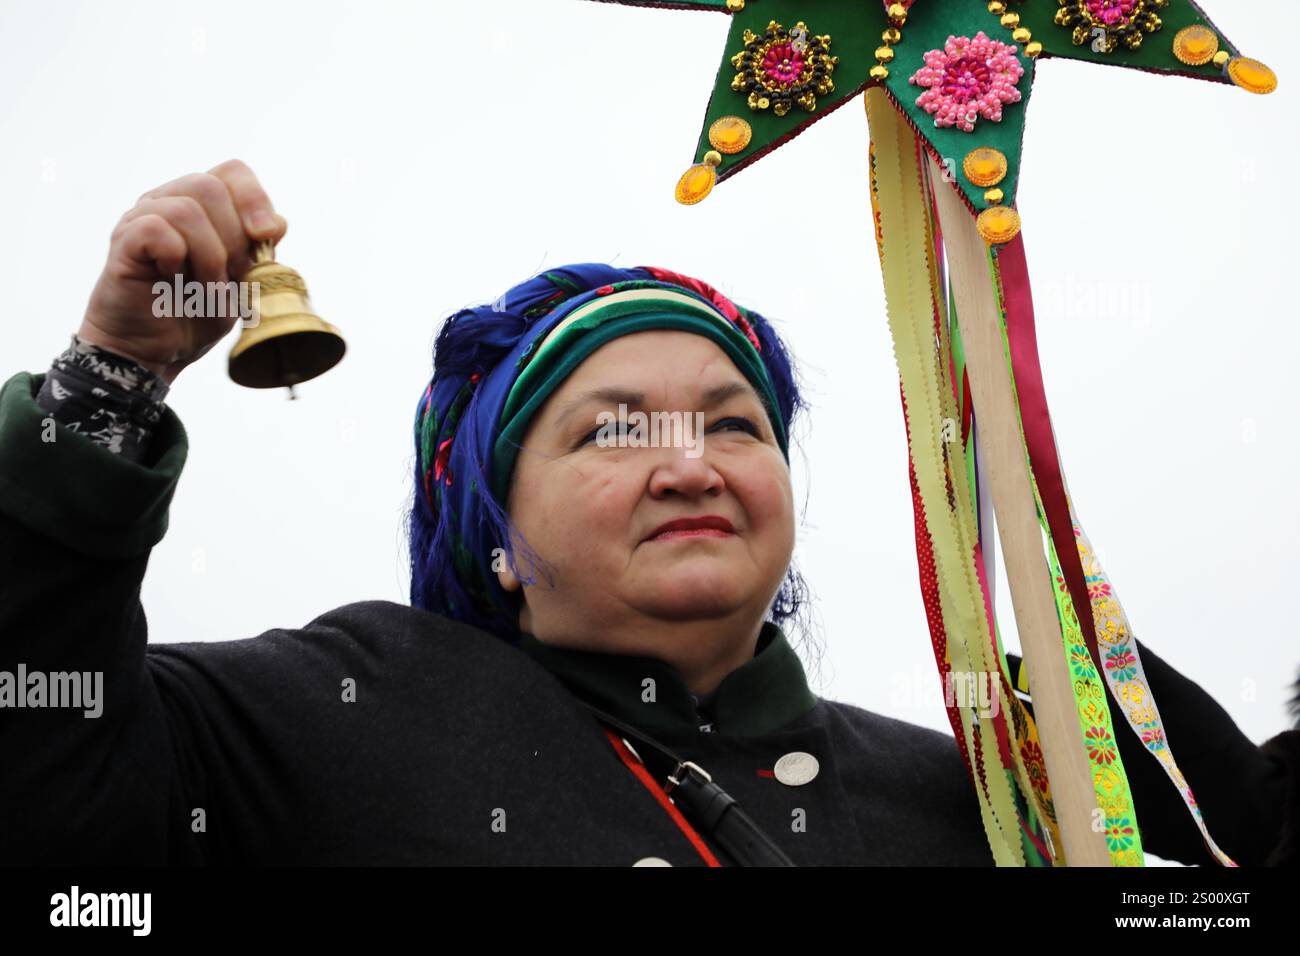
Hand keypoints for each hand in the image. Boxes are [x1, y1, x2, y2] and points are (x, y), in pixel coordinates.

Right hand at [78, 159, 288, 384]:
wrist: (154, 352)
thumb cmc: (194, 315)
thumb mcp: (241, 283)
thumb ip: (257, 251)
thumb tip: (279, 221)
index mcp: (200, 206)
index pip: (232, 172)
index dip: (255, 198)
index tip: (266, 237)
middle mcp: (167, 202)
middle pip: (210, 187)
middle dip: (233, 238)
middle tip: (229, 276)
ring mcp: (141, 218)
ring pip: (186, 210)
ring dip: (208, 257)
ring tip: (205, 287)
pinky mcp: (124, 241)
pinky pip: (156, 228)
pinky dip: (177, 258)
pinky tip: (172, 277)